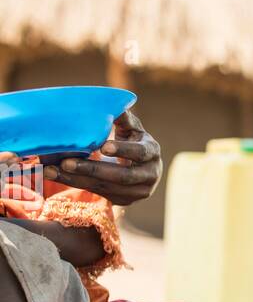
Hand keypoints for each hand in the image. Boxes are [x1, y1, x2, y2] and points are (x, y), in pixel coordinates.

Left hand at [42, 110, 162, 204]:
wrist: (143, 168)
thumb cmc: (134, 141)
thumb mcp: (132, 128)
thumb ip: (123, 118)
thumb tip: (111, 101)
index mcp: (152, 153)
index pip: (140, 153)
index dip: (123, 150)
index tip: (103, 147)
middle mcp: (149, 176)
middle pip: (120, 176)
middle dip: (91, 170)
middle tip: (66, 162)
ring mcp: (136, 192)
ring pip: (105, 187)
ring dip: (76, 180)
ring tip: (51, 170)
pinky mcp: (122, 200)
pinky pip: (97, 192)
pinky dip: (75, 183)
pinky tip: (56, 175)